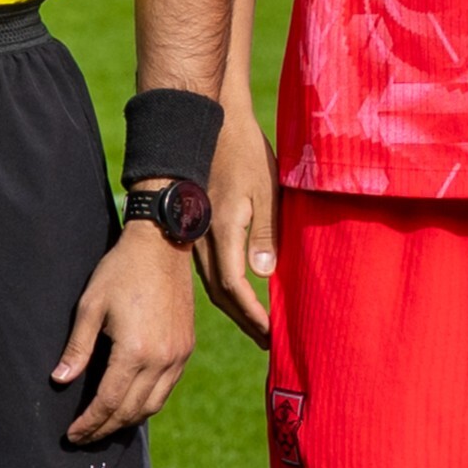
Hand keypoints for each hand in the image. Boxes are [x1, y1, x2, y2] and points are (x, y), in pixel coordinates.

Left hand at [56, 222, 196, 442]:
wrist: (163, 246)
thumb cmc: (120, 271)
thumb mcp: (90, 306)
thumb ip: (77, 348)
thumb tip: (59, 380)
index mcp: (135, 352)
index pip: (109, 403)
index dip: (89, 423)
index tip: (72, 434)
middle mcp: (162, 360)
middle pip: (132, 411)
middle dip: (105, 428)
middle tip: (84, 437)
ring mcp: (178, 356)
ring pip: (153, 405)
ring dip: (127, 421)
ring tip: (104, 425)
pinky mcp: (186, 349)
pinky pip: (167, 389)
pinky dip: (147, 403)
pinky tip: (130, 403)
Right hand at [198, 105, 278, 344]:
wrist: (206, 125)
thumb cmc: (243, 152)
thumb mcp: (264, 189)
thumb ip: (265, 233)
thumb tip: (263, 276)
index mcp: (222, 231)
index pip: (235, 287)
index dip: (253, 314)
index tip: (272, 333)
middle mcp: (203, 239)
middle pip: (220, 294)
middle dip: (244, 320)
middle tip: (267, 342)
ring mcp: (195, 234)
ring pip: (211, 284)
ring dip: (233, 308)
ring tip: (254, 326)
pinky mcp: (196, 228)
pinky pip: (207, 269)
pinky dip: (224, 289)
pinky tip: (236, 294)